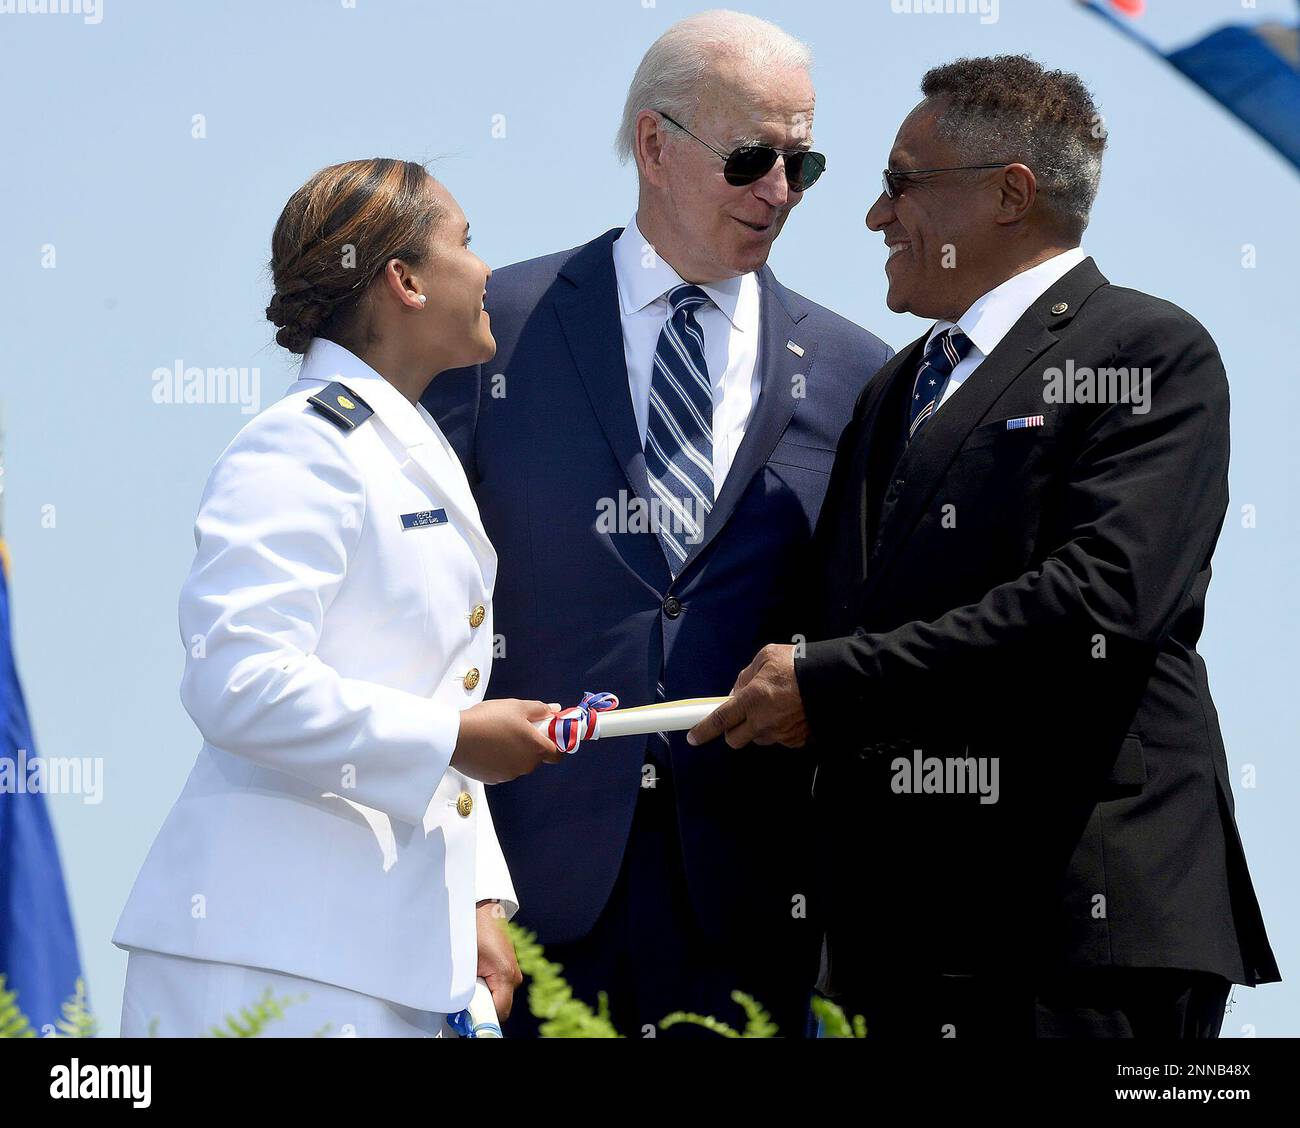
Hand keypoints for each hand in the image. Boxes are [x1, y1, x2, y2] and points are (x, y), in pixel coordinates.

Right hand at [452, 699, 563, 783]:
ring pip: (519, 763)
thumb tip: (555, 710)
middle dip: (531, 744)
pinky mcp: (493, 779)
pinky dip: (499, 759)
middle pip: (537, 757)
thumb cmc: (488, 719)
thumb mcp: (518, 706)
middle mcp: (525, 765)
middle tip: (518, 728)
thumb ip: (540, 709)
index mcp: (535, 748)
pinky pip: (502, 769)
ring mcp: (509, 774)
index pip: (557, 753)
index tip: (547, 733)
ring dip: (514, 752)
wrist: (456, 737)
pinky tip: (487, 746)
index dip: (555, 743)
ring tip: (498, 735)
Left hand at [475, 900, 521, 1020]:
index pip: (499, 1011)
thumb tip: (456, 1004)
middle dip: (482, 1008)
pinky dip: (487, 989)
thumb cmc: (475, 929)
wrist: (484, 910)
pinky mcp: (508, 969)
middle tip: (463, 1002)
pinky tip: (475, 978)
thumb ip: (465, 985)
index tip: (468, 1019)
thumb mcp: (467, 960)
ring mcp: (513, 973)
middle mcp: (514, 976)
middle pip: (500, 1007)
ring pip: (499, 998)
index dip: (483, 1018)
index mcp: (506, 975)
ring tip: (469, 984)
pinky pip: (498, 988)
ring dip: (484, 998)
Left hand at [686, 644, 807, 748]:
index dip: (704, 731)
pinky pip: (778, 740)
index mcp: (752, 699)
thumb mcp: (765, 657)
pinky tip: (787, 713)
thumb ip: (745, 676)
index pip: (720, 720)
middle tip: (742, 714)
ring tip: (773, 707)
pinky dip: (778, 729)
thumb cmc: (799, 664)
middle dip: (733, 729)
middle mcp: (764, 721)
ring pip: (758, 739)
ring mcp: (780, 734)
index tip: (694, 737)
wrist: (832, 678)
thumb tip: (735, 693)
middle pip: (735, 739)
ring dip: (758, 728)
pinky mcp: (795, 740)